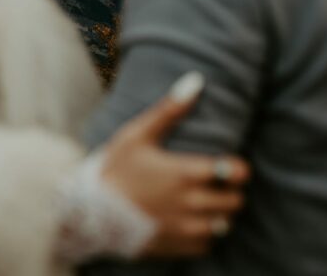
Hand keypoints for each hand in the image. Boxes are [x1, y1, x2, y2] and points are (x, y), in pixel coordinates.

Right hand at [100, 73, 250, 257]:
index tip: (229, 165)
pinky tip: (192, 222)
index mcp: (184, 174)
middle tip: (218, 184)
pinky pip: (206, 245)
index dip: (238, 168)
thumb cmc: (114, 169)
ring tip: (207, 203)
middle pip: (234, 201)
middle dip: (230, 191)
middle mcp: (188, 204)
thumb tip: (196, 80)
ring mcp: (182, 229)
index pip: (233, 173)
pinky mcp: (174, 246)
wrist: (88, 213)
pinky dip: (205, 235)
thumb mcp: (138, 134)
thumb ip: (169, 109)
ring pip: (223, 225)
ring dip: (220, 214)